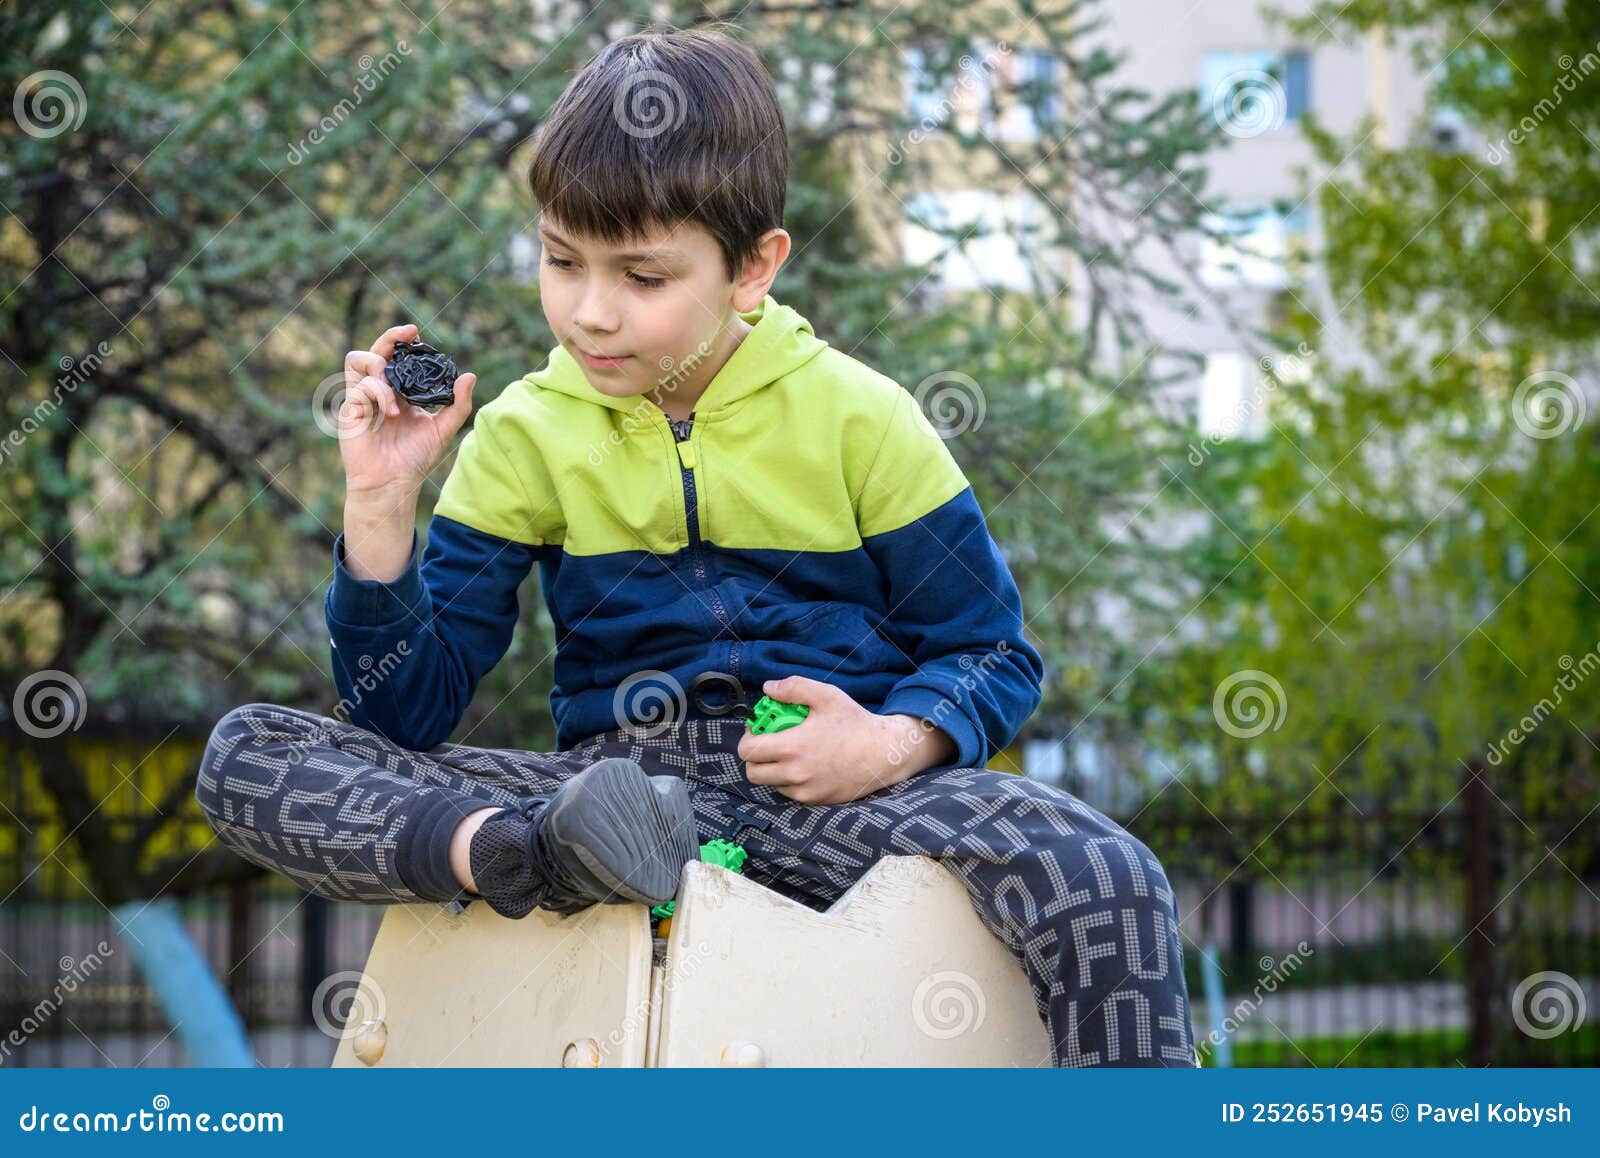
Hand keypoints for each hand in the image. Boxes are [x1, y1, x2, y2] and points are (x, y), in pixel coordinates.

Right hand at [339, 323, 476, 497]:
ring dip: (378, 364)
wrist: (394, 483)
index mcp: (399, 392)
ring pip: (358, 360)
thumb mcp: (443, 429)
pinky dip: (379, 393)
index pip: (398, 359)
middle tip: (408, 332)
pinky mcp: (350, 409)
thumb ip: (458, 404)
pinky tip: (392, 412)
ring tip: (393, 385)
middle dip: (390, 337)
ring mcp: (362, 398)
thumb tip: (470, 375)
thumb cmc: (416, 459)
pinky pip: (360, 387)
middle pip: (376, 351)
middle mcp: (379, 391)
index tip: (418, 334)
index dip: (405, 344)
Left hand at [737, 676, 958, 804]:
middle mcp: (795, 773)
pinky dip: (790, 780)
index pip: (748, 751)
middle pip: (753, 773)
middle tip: (767, 743)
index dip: (747, 739)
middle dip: (754, 757)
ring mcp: (805, 790)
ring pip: (771, 784)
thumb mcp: (826, 696)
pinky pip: (791, 792)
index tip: (757, 730)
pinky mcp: (816, 800)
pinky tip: (805, 764)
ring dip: (772, 770)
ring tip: (788, 753)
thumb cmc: (855, 723)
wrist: (884, 754)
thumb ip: (794, 688)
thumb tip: (768, 688)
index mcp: (792, 747)